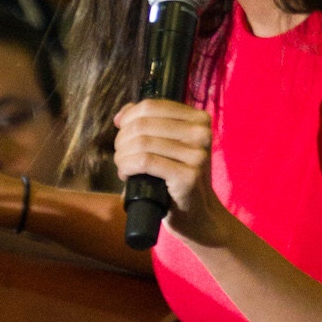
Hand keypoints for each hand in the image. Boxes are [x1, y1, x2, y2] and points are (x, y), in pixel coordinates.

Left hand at [113, 99, 228, 247]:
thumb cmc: (179, 179)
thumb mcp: (170, 146)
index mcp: (199, 119)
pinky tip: (126, 175)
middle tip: (120, 155)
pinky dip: (127, 167)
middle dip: (122, 139)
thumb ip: (151, 124)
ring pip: (142, 143)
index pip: (152, 106)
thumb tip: (122, 114)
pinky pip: (145, 162)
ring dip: (122, 156)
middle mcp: (201, 134)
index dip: (128, 116)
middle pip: (143, 124)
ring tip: (123, 167)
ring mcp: (197, 155)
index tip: (120, 129)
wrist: (199, 215)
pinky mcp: (188, 176)